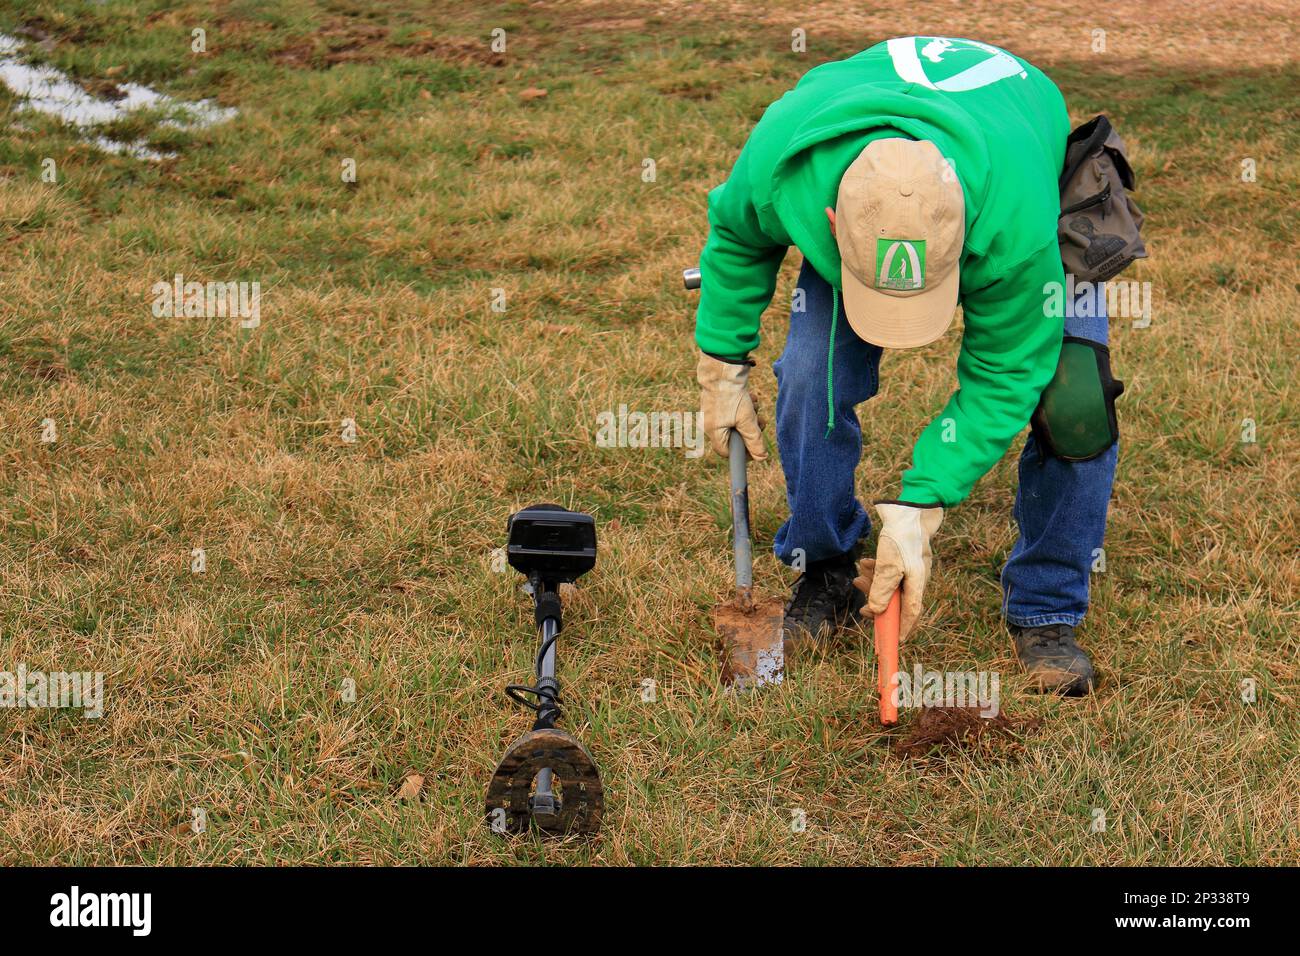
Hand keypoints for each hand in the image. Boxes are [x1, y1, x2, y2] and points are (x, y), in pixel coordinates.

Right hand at [696, 351, 765, 460]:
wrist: (723, 368)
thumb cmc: (732, 395)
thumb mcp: (747, 420)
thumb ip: (754, 440)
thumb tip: (761, 457)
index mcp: (713, 431)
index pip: (726, 451)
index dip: (742, 452)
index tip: (756, 447)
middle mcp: (709, 422)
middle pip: (734, 435)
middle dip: (749, 429)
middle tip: (760, 422)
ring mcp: (712, 410)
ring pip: (735, 420)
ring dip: (749, 415)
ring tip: (754, 405)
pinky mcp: (717, 400)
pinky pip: (732, 409)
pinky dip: (744, 405)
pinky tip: (750, 397)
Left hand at [864, 502, 943, 641]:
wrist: (908, 509)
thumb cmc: (901, 537)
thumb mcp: (888, 564)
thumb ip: (882, 588)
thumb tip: (877, 610)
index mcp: (917, 582)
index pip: (911, 612)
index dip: (903, 628)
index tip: (895, 641)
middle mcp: (915, 578)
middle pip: (895, 599)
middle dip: (876, 599)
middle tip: (861, 599)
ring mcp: (909, 568)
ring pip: (888, 584)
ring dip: (872, 582)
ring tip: (860, 572)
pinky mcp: (901, 558)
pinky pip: (886, 571)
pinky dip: (875, 570)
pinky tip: (865, 563)